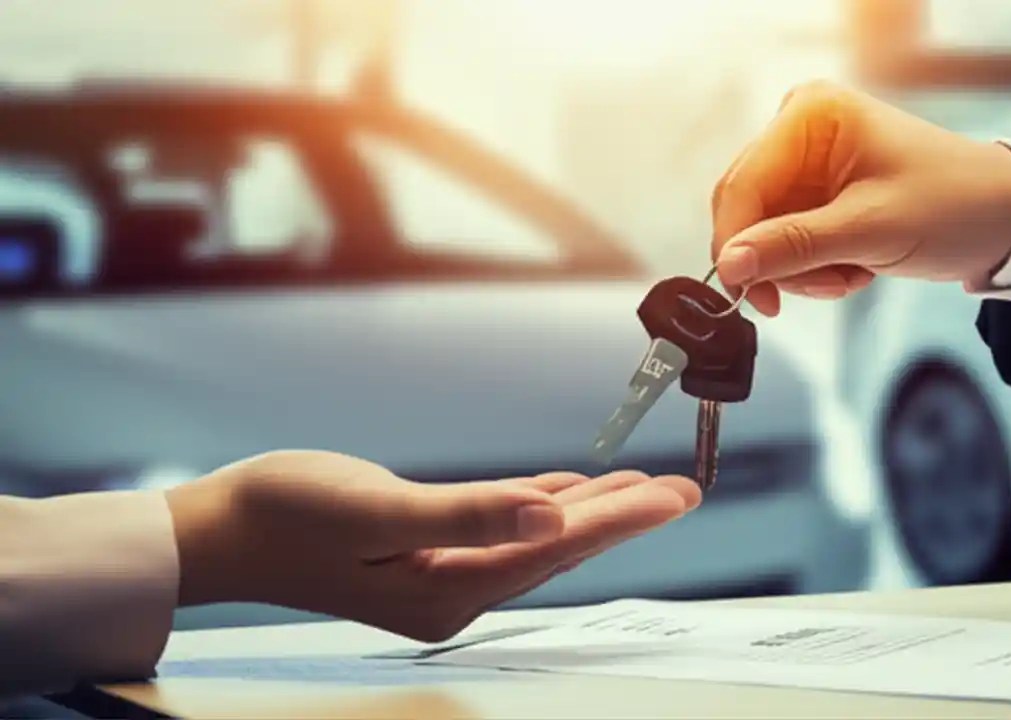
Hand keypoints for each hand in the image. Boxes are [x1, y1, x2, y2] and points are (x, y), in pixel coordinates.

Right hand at [165, 450, 699, 640]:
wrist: (224, 529)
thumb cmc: (287, 517)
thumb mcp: (377, 513)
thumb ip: (467, 514)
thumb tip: (552, 513)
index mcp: (450, 588)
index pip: (557, 548)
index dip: (624, 518)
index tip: (677, 495)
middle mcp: (456, 589)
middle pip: (560, 546)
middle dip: (626, 516)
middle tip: (685, 489)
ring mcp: (443, 571)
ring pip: (539, 535)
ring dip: (593, 508)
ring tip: (646, 485)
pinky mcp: (428, 549)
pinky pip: (504, 524)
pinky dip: (544, 503)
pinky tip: (571, 488)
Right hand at [711, 80, 1010, 315]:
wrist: (1004, 218)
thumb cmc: (953, 205)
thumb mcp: (870, 230)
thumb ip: (794, 246)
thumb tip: (730, 266)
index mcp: (809, 115)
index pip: (743, 185)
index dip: (736, 243)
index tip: (744, 293)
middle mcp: (798, 131)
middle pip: (747, 211)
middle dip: (781, 260)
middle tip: (822, 288)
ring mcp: (804, 164)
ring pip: (763, 236)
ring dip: (803, 270)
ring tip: (853, 275)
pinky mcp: (813, 195)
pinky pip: (785, 243)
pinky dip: (816, 268)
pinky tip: (856, 268)